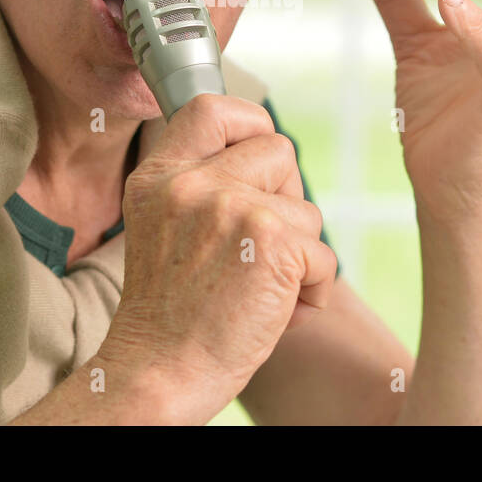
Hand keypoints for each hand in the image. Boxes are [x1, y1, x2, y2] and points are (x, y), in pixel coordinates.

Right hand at [101, 94, 336, 422]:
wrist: (158, 374)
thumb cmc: (168, 316)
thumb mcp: (160, 227)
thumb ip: (199, 185)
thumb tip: (272, 156)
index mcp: (159, 175)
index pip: (213, 107)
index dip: (250, 125)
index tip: (258, 162)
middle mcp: (191, 182)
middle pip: (279, 150)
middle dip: (286, 197)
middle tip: (261, 246)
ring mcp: (230, 206)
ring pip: (307, 208)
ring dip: (300, 254)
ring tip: (261, 289)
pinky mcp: (270, 241)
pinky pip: (323, 255)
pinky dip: (312, 290)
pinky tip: (276, 312)